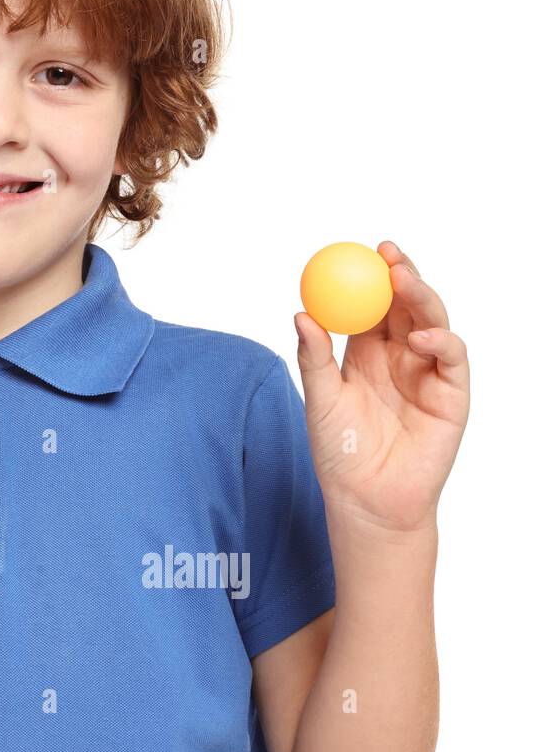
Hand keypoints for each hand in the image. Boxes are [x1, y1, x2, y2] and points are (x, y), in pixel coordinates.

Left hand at [293, 240, 469, 534]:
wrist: (366, 499)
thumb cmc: (339, 451)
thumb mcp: (319, 399)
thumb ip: (314, 358)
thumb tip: (300, 313)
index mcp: (366, 353)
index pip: (373, 305)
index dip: (370, 277)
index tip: (359, 252)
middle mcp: (399, 357)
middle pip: (407, 305)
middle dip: (401, 275)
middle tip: (387, 254)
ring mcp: (427, 373)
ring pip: (432, 322)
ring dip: (421, 297)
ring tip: (402, 279)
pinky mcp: (451, 394)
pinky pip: (451, 358)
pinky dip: (440, 341)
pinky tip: (419, 336)